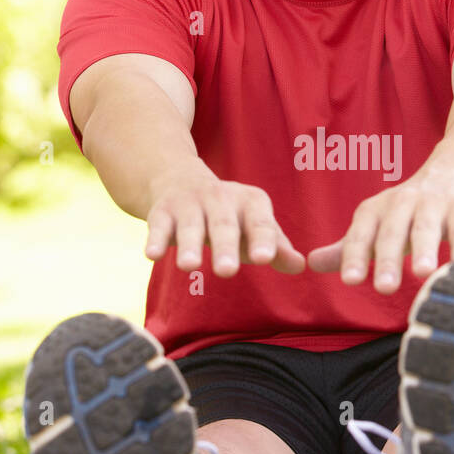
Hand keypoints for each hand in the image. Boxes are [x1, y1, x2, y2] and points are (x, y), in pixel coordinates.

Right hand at [144, 162, 305, 276]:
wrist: (181, 181)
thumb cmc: (230, 217)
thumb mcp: (254, 227)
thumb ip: (276, 247)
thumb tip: (301, 265)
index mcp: (251, 202)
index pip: (259, 223)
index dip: (262, 240)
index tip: (264, 259)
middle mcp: (220, 199)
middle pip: (224, 226)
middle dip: (225, 248)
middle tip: (227, 272)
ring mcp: (189, 203)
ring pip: (190, 225)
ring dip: (189, 245)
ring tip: (189, 267)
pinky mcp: (162, 211)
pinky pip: (159, 226)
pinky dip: (155, 239)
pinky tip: (152, 256)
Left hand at [305, 160, 453, 292]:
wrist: (453, 172)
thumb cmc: (408, 211)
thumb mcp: (376, 225)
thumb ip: (346, 249)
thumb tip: (310, 264)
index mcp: (375, 211)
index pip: (360, 236)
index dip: (354, 256)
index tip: (350, 280)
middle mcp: (401, 204)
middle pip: (392, 233)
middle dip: (388, 260)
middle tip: (384, 288)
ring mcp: (433, 204)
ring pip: (426, 229)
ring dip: (424, 250)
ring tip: (422, 274)